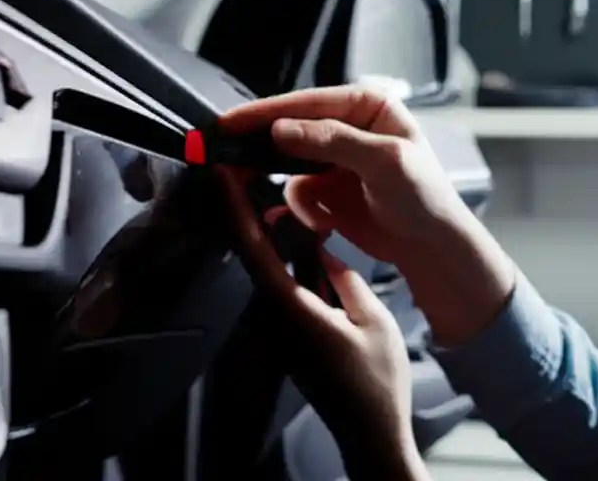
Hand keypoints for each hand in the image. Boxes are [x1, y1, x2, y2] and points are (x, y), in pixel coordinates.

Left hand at [217, 169, 428, 479]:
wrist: (371, 432)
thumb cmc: (377, 383)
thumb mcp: (372, 318)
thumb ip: (342, 278)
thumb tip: (320, 249)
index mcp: (289, 310)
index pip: (251, 248)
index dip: (232, 206)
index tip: (221, 172)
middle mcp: (274, 318)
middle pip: (253, 252)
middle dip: (246, 208)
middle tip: (244, 165)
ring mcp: (279, 329)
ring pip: (268, 268)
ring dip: (270, 233)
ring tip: (275, 191)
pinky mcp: (290, 337)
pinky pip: (282, 287)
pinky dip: (287, 259)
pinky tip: (303, 239)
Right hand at [219, 85, 516, 346]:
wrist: (432, 248)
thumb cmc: (424, 198)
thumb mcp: (384, 162)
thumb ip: (332, 141)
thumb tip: (282, 130)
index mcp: (366, 105)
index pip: (307, 102)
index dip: (266, 112)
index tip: (230, 122)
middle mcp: (346, 126)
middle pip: (289, 129)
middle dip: (263, 148)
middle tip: (226, 157)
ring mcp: (333, 159)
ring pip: (285, 164)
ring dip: (286, 186)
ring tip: (303, 205)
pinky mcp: (325, 190)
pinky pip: (294, 194)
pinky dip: (302, 209)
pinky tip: (324, 222)